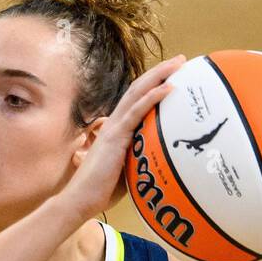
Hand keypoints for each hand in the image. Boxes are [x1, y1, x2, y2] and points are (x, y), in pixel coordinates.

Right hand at [58, 54, 185, 218]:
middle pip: (139, 88)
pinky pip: (137, 111)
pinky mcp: (116, 137)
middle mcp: (114, 123)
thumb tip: (161, 164)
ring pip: (138, 93)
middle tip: (180, 60)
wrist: (81, 200)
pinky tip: (169, 87)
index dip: (152, 85)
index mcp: (116, 129)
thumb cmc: (101, 191)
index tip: (172, 75)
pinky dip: (153, 97)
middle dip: (160, 71)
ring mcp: (114, 127)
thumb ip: (140, 160)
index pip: (136, 100)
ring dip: (159, 75)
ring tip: (179, 63)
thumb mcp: (127, 171)